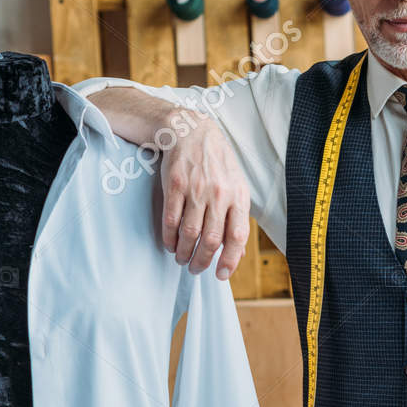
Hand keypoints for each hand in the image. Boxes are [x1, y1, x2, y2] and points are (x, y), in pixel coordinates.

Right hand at [159, 113, 251, 277]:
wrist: (192, 131)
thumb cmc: (217, 164)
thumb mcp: (236, 187)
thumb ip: (237, 218)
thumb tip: (237, 253)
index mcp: (238, 197)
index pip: (237, 236)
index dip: (230, 260)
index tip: (221, 275)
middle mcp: (219, 194)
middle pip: (211, 240)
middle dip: (203, 261)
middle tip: (196, 269)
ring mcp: (196, 190)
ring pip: (190, 233)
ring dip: (184, 252)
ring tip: (182, 259)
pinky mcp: (175, 185)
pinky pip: (171, 219)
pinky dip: (169, 237)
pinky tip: (170, 244)